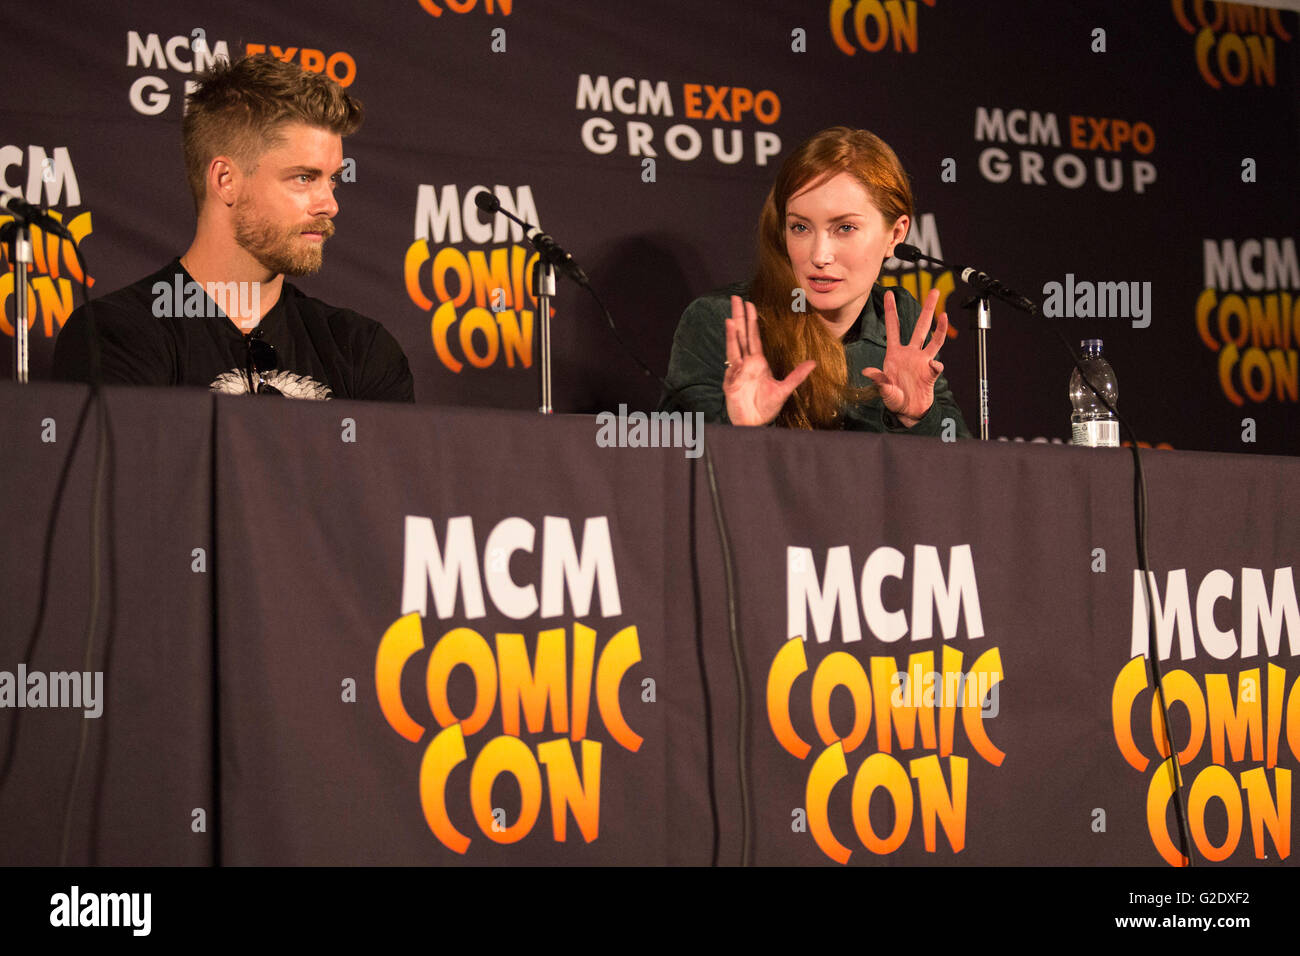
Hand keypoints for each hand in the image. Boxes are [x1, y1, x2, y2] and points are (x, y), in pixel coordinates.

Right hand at [723, 295, 815, 425]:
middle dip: (739, 317)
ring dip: (732, 333)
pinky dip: (730, 355)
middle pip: (742, 335)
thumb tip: (813, 363)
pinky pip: (731, 367)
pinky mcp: (731, 383)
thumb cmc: (766, 408)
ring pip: (734, 347)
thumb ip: (797, 376)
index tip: (749, 304)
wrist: (754, 424)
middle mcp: (746, 364)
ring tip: (731, 318)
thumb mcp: (785, 390)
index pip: (754, 337)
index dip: (752, 320)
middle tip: (735, 299)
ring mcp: (737, 372)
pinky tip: (729, 348)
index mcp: (758, 362)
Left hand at [863, 289, 947, 425]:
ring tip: (943, 314)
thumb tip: (868, 371)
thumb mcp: (883, 389)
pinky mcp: (931, 372)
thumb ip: (878, 379)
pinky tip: (934, 366)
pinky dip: (936, 365)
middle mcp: (910, 353)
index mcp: (895, 353)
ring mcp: (922, 361)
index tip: (889, 293)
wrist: (908, 411)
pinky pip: (936, 365)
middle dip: (927, 308)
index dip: (892, 310)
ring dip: (940, 327)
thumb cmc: (894, 399)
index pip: (894, 327)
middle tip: (934, 291)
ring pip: (933, 338)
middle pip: (920, 326)